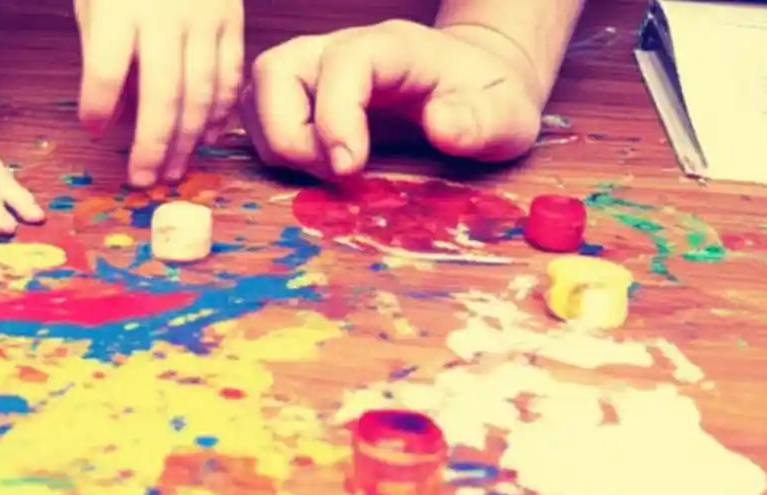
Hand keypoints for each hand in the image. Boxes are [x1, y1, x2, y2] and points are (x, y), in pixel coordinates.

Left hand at [75, 0, 243, 186]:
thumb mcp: (95, 0)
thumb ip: (102, 54)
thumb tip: (119, 116)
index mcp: (121, 8)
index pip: (104, 72)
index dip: (96, 107)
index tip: (92, 129)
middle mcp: (167, 16)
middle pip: (161, 97)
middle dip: (151, 147)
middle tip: (142, 181)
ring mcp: (206, 19)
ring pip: (200, 95)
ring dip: (186, 142)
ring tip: (171, 171)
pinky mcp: (232, 21)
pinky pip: (228, 79)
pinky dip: (217, 115)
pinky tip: (203, 140)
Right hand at [241, 20, 543, 177]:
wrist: (475, 87)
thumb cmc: (487, 99)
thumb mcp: (507, 116)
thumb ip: (482, 122)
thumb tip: (442, 127)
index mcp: (394, 47)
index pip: (344, 62)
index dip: (336, 116)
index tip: (350, 169)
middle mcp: (341, 49)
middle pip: (277, 69)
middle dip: (290, 134)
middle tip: (332, 174)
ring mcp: (315, 69)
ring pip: (259, 91)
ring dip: (277, 142)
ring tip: (322, 172)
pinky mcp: (300, 94)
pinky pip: (258, 112)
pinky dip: (272, 145)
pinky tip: (312, 167)